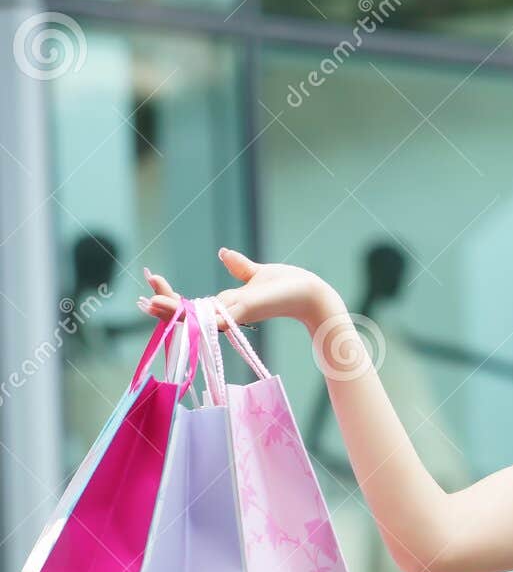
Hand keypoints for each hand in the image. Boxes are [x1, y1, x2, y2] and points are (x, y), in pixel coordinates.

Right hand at [136, 248, 333, 331]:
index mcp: (226, 304)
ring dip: (174, 313)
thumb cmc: (288, 286)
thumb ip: (239, 266)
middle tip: (143, 300)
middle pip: (188, 314)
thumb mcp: (256, 273)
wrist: (310, 293)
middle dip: (164, 308)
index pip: (190, 304)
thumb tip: (223, 253)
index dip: (170, 297)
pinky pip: (220, 318)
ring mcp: (235, 316)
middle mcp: (227, 313)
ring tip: (150, 305)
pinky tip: (185, 313)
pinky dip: (202, 317)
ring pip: (198, 318)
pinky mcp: (246, 313)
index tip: (153, 279)